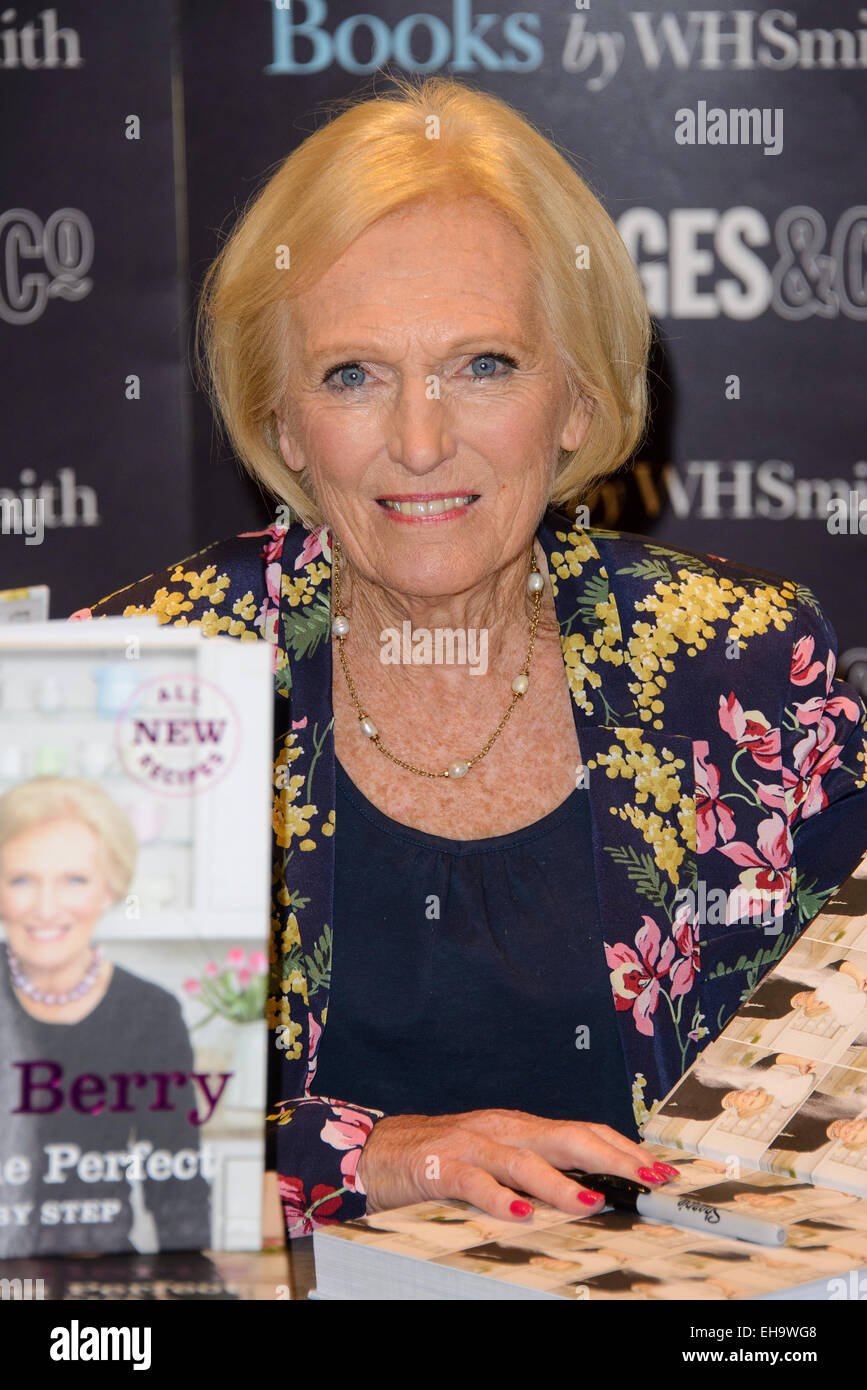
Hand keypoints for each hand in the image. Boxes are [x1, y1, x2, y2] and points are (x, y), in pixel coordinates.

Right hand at [355, 1108, 674, 1219]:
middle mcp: (504, 1131)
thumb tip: (596, 1192)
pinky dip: (499, 1199)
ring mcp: (473, 1147)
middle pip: (566, 1138)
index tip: (660, 1170)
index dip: (622, 1148)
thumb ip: (538, 1169)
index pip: (582, 1132)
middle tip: (646, 1181)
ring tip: (591, 1201)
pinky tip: (520, 1215)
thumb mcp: (499, 1158)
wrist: (381, 1149)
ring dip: (560, 1182)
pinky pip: (474, 1183)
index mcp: (522, 1129)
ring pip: (523, 1161)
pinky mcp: (442, 1168)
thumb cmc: (448, 1158)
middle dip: (611, 1158)